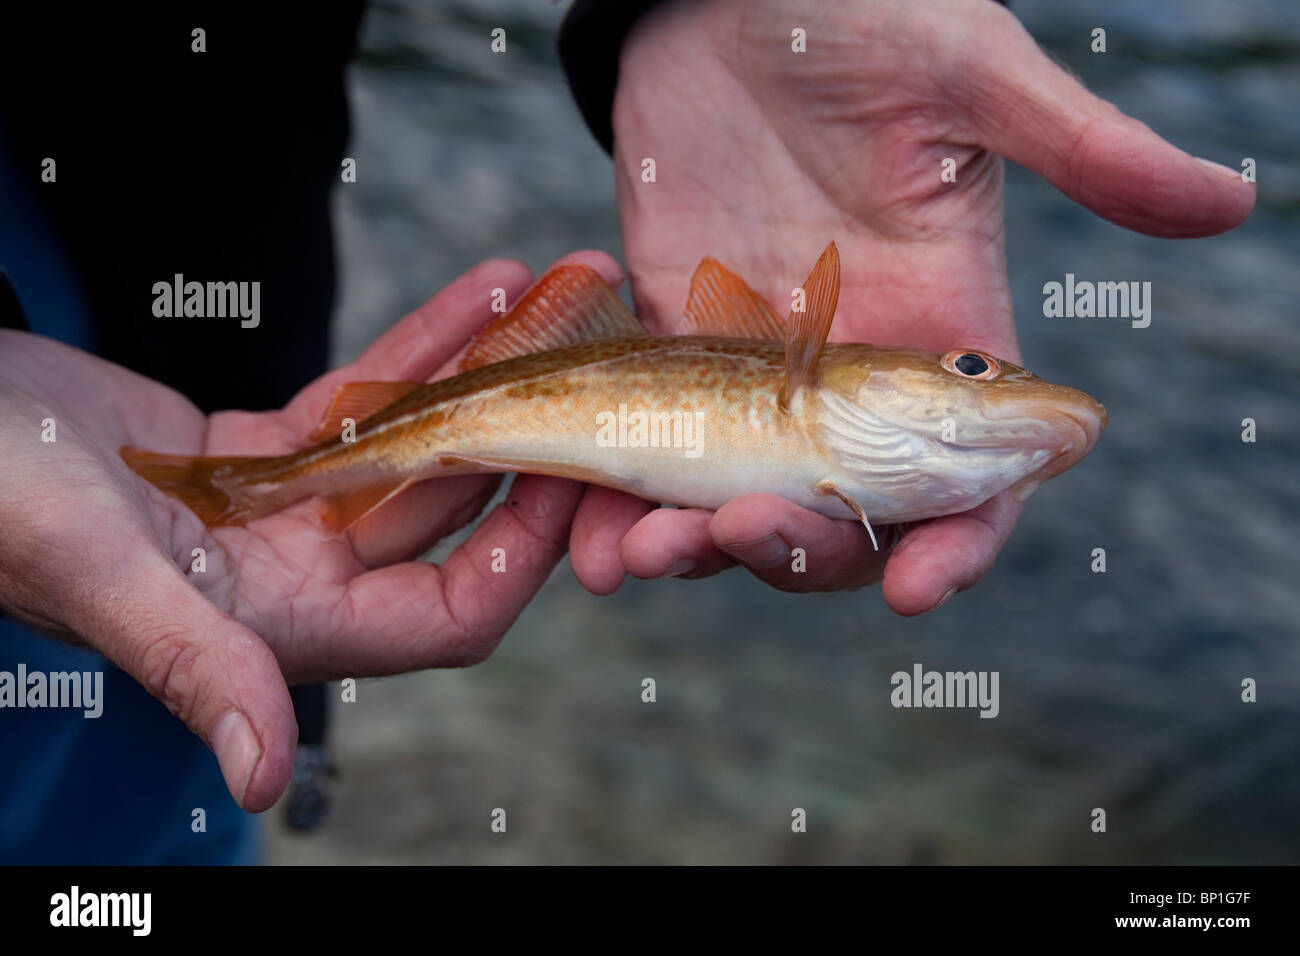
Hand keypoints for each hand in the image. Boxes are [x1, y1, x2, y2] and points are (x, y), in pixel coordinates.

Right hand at [0, 253, 619, 810]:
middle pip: (451, 518)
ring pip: (419, 445)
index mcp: (282, 625)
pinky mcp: (264, 447)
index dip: (520, 559)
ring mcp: (288, 508)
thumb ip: (194, 666)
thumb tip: (260, 782)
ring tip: (556, 299)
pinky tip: (482, 292)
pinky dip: (420, 346)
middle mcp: (301, 574)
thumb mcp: (99, 574)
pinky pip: (366, 396)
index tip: (577, 481)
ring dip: (487, 375)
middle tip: (599, 367)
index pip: (446, 614)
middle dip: (528, 441)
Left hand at [570, 0, 1253, 611]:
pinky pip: (650, 447)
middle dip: (796, 547)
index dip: (956, 545)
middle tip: (734, 532)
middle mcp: (852, 375)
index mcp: (941, 334)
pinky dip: (620, 498)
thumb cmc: (860, 15)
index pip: (971, 477)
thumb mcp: (972, 76)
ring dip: (692, 546)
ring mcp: (760, 370)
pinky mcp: (675, 346)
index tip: (913, 590)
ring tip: (632, 556)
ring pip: (737, 496)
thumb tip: (1228, 202)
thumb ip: (1082, 149)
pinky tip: (584, 527)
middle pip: (842, 513)